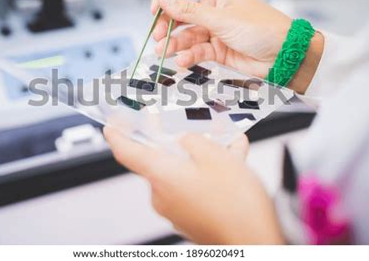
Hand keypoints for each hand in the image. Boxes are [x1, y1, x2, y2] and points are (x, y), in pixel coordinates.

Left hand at [104, 127, 284, 244]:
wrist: (256, 242)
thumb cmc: (236, 205)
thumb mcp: (216, 156)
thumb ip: (194, 141)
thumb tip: (186, 140)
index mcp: (161, 176)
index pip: (127, 152)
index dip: (117, 136)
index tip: (112, 127)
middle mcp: (162, 195)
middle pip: (163, 160)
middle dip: (182, 144)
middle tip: (197, 129)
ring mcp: (176, 210)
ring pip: (184, 173)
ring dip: (203, 158)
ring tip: (229, 147)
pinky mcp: (190, 218)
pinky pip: (194, 188)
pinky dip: (208, 175)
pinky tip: (232, 164)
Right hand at [151, 0, 323, 92]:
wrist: (284, 56)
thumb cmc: (260, 29)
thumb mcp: (222, 19)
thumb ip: (190, 11)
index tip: (154, 8)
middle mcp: (213, 9)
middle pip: (180, 12)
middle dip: (167, 24)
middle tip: (157, 36)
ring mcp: (214, 30)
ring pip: (186, 34)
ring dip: (173, 43)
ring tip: (164, 51)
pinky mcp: (216, 50)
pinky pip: (196, 50)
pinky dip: (188, 56)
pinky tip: (183, 61)